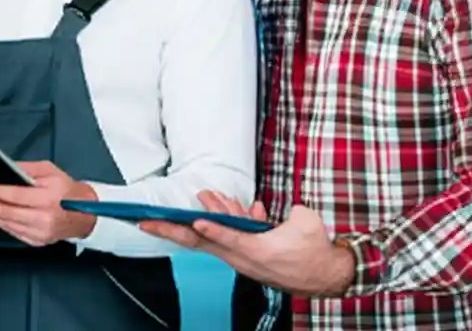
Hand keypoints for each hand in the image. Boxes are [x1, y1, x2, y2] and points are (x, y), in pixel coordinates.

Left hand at [0, 160, 97, 246]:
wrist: (84, 215)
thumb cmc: (67, 191)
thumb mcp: (50, 171)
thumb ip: (26, 168)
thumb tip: (4, 168)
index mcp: (49, 198)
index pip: (15, 195)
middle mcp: (44, 217)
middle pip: (6, 212)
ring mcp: (40, 232)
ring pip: (6, 224)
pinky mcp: (36, 241)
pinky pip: (11, 232)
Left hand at [139, 192, 355, 296]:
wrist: (328, 275)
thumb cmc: (316, 249)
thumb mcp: (304, 222)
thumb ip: (278, 210)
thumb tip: (256, 210)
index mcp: (257, 250)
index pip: (229, 238)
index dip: (212, 228)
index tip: (195, 220)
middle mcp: (242, 258)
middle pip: (199, 241)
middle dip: (171, 230)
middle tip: (144, 222)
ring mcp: (241, 259)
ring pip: (210, 237)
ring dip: (196, 218)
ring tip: (188, 198)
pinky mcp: (246, 256)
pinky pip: (225, 237)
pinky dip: (221, 221)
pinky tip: (222, 203)